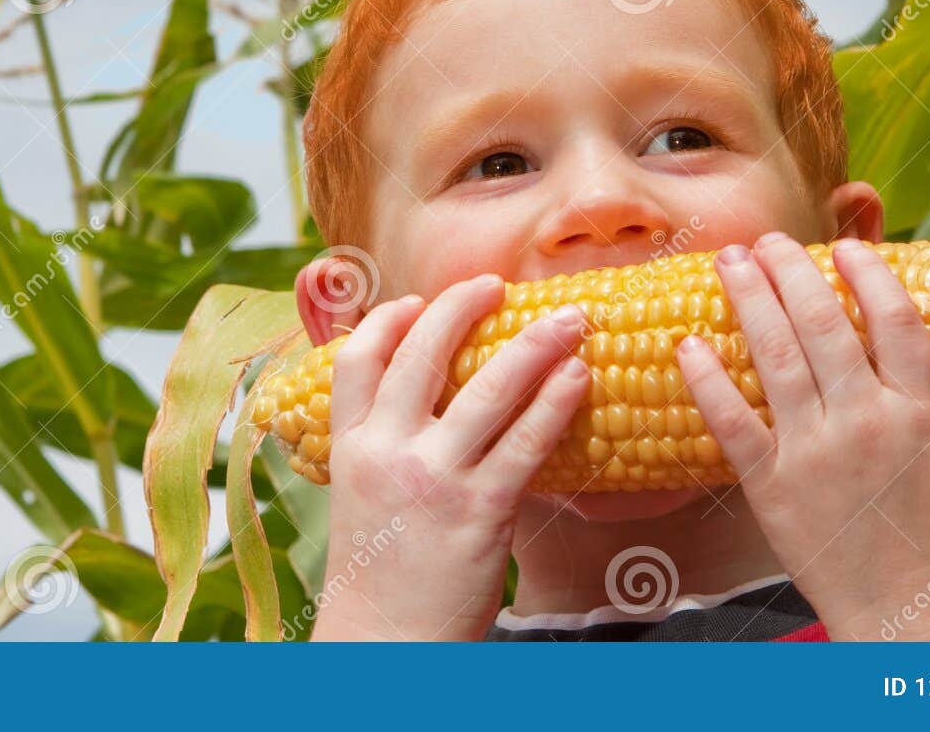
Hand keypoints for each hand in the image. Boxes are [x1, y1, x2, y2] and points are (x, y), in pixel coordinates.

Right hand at [309, 275, 591, 640]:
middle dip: (461, 305)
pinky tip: (580, 376)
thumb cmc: (383, 574)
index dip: (387, 319)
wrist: (387, 647)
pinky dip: (555, 402)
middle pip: (422, 353)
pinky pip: (526, 441)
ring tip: (569, 318)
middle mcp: (386, 453)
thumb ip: (386, 446)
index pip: (357, 358)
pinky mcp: (479, 510)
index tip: (417, 300)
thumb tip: (429, 402)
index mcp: (349, 448)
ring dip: (533, 342)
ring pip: (487, 388)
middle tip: (495, 283)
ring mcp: (433, 479)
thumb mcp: (361, 498)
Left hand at [676, 234, 929, 640]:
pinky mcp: (772, 485)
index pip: (893, 323)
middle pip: (822, 327)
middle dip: (790, 273)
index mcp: (921, 413)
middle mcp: (864, 422)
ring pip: (775, 359)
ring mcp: (814, 452)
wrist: (913, 613)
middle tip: (766, 238)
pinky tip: (688, 344)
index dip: (868, 276)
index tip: (845, 245)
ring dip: (749, 303)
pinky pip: (733, 424)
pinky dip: (707, 382)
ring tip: (729, 261)